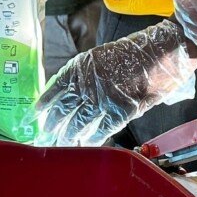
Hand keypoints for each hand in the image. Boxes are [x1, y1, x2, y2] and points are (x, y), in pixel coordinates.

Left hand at [30, 20, 196, 148]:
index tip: (35, 116)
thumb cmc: (133, 53)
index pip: (54, 90)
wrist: (161, 51)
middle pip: (63, 111)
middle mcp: (87, 84)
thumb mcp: (100, 57)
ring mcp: (103, 99)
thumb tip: (66, 95)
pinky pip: (101, 130)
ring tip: (62, 145)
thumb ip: (83, 75)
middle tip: (46, 137)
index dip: (44, 105)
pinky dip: (93, 139)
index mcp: (80, 68)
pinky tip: (86, 144)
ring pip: (79, 124)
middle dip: (53, 126)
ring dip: (69, 136)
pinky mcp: (121, 111)